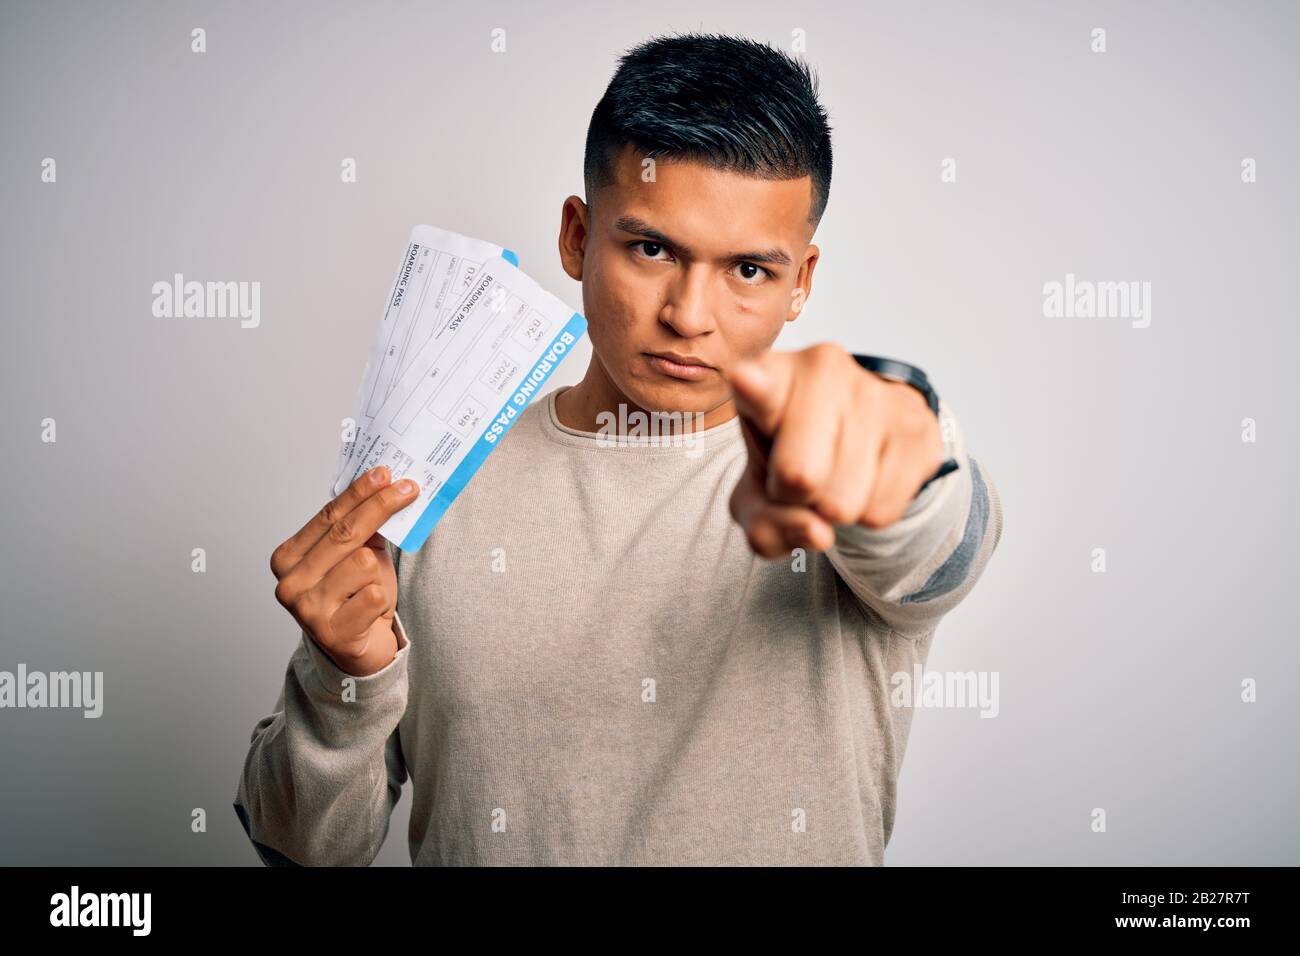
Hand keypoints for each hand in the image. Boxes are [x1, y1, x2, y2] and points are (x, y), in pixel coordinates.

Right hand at [270, 465, 419, 675]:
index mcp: (287, 558)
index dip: (360, 492)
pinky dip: (381, 599)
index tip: (386, 473)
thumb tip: (386, 487)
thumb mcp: (356, 556)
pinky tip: (371, 610)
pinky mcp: (332, 632)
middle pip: (345, 533)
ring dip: (378, 573)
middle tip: (409, 489)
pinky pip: (374, 595)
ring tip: (370, 589)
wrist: (359, 650)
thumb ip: (361, 528)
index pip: (329, 515)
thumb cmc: (356, 598)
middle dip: (381, 506)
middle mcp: (290, 583)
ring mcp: (307, 609)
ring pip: (363, 563)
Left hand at [725, 343, 944, 558]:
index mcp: (769, 378)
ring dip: (834, 508)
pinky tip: (866, 476)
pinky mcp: (916, 426)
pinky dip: (868, 511)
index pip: (760, 386)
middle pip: (799, 477)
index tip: (745, 380)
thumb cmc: (793, 458)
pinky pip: (881, 510)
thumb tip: (819, 534)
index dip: (753, 388)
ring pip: (843, 502)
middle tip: (803, 474)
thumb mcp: (758, 496)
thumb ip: (764, 525)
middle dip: (796, 497)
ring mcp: (875, 393)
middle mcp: (823, 371)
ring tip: (835, 471)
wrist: (861, 431)